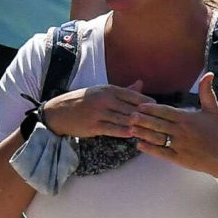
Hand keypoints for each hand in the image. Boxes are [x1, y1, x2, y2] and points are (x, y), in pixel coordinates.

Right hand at [39, 83, 153, 139]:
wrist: (58, 113)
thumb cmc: (82, 101)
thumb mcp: (101, 91)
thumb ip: (123, 90)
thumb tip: (141, 83)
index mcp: (108, 89)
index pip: (133, 95)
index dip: (147, 102)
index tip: (158, 108)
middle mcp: (104, 99)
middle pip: (131, 108)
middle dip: (145, 116)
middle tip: (159, 122)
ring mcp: (99, 113)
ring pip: (124, 120)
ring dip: (137, 125)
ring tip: (150, 130)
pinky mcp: (94, 126)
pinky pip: (113, 129)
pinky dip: (124, 132)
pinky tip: (133, 134)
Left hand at [129, 74, 217, 177]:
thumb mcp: (215, 110)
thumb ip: (207, 92)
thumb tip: (208, 73)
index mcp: (188, 118)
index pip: (166, 111)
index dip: (152, 108)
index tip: (139, 105)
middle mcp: (182, 131)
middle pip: (158, 124)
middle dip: (142, 119)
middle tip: (128, 115)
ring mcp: (179, 145)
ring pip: (157, 138)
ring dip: (142, 133)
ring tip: (129, 128)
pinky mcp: (179, 158)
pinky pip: (161, 152)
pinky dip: (149, 149)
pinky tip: (139, 145)